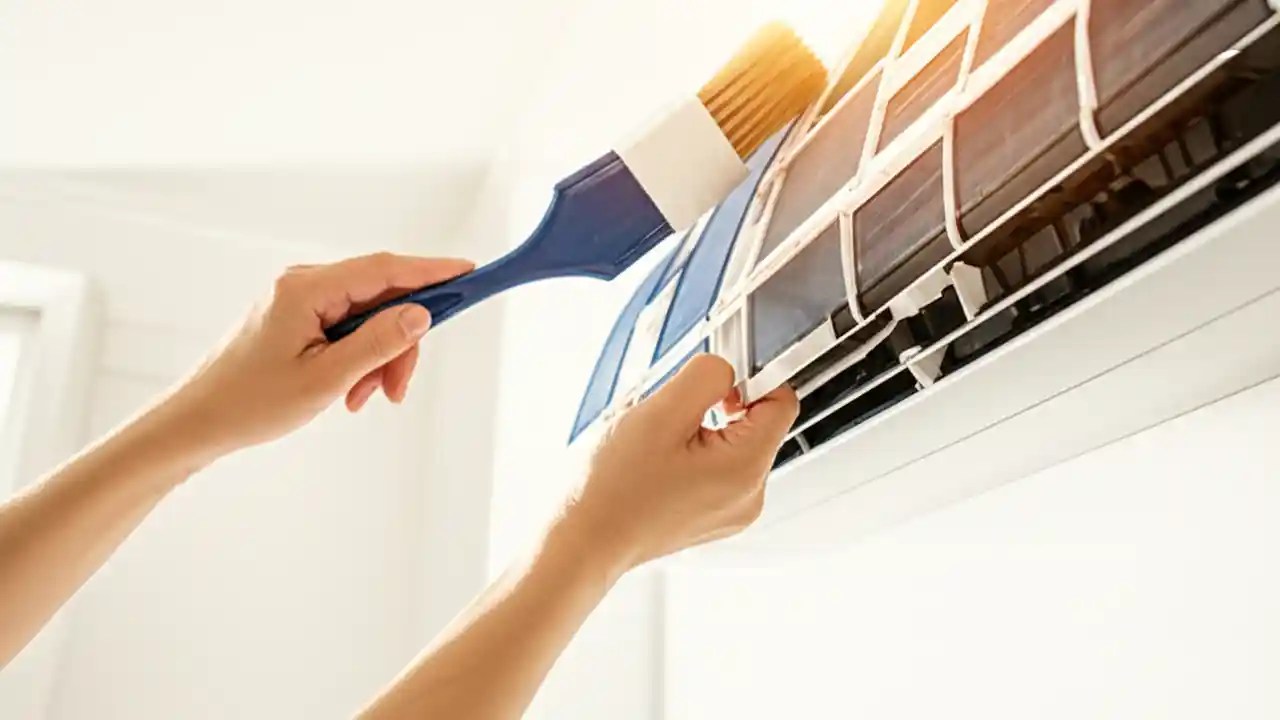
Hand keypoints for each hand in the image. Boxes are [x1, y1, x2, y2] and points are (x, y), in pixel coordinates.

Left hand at [158, 253, 473, 465]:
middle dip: (398, 342)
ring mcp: (298, 300)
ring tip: (363, 397)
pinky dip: (358, 359)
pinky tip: (348, 391)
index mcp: (306, 288)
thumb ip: (378, 343)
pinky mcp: (296, 318)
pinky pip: (346, 328)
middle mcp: (302, 283)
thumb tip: (421, 314)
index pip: (385, 268)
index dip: (431, 271)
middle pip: (380, 296)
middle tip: (398, 389)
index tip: (469, 272)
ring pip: (366, 317)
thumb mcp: (326, 379)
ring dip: (378, 357)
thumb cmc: (251, 402)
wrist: (197, 423)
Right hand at [556, 354, 798, 577]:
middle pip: (757, 423)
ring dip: (700, 429)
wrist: (582, 541)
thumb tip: (727, 369)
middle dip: (718, 406)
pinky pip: (716, 467)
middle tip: (672, 414)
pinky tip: (658, 462)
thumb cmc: (613, 489)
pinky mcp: (711, 516)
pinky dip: (692, 453)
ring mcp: (730, 511)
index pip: (782, 403)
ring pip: (733, 443)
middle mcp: (748, 496)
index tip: (714, 380)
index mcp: (746, 469)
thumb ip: (706, 377)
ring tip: (659, 443)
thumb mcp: (661, 413)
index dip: (751, 379)